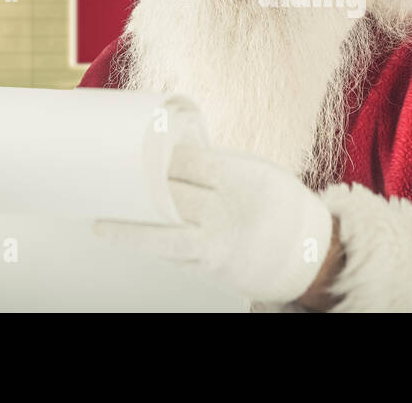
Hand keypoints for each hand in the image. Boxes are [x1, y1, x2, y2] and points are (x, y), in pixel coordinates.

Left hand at [91, 144, 334, 303]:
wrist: (311, 256)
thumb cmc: (281, 208)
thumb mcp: (260, 174)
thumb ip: (220, 165)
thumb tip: (173, 152)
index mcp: (246, 179)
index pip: (195, 163)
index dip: (164, 156)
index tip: (138, 146)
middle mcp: (231, 212)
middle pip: (175, 195)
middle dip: (141, 186)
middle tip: (109, 174)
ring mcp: (220, 242)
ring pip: (166, 234)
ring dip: (131, 225)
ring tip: (100, 220)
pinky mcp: (213, 266)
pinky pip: (174, 253)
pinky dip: (147, 244)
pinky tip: (123, 239)